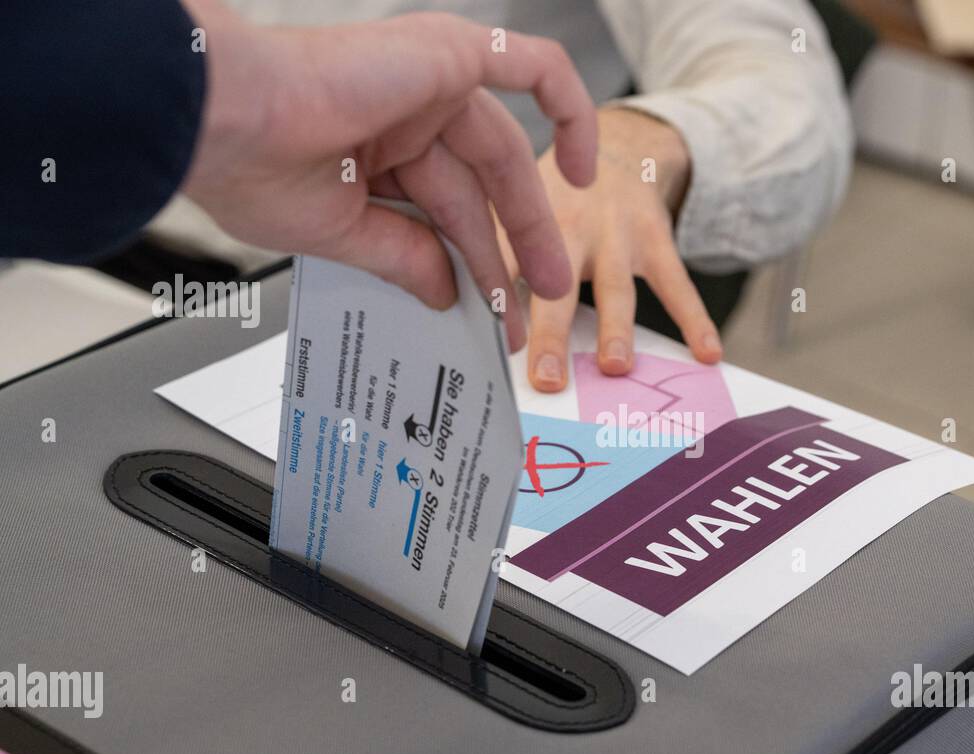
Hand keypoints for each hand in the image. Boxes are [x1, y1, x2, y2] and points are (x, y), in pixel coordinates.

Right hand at [179, 0, 596, 349]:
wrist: (222, 117)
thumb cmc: (251, 166)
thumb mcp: (342, 235)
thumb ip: (404, 257)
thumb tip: (444, 289)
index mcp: (368, 147)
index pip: (439, 210)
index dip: (470, 263)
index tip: (486, 315)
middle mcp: (400, 111)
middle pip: (477, 188)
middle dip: (508, 251)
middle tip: (532, 309)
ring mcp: (427, 79)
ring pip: (501, 153)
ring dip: (532, 219)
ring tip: (552, 283)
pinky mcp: (449, 53)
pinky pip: (532, 68)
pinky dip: (568, 109)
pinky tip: (584, 169)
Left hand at [499, 108, 722, 391]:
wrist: (619, 145)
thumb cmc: (551, 195)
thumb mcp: (510, 203)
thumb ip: (485, 251)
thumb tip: (444, 304)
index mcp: (522, 224)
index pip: (502, 269)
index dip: (493, 305)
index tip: (484, 352)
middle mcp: (568, 227)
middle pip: (557, 285)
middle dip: (551, 332)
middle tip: (545, 378)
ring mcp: (616, 236)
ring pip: (616, 288)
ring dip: (616, 328)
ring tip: (615, 366)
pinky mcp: (656, 239)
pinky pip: (677, 284)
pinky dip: (695, 319)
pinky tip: (708, 354)